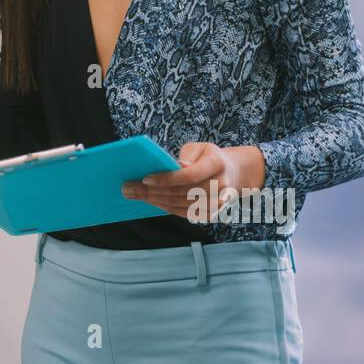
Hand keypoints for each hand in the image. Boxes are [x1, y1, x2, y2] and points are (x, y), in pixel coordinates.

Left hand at [120, 142, 266, 222]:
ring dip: (153, 201)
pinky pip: (183, 213)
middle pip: (181, 193)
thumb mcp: (200, 148)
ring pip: (180, 205)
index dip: (166, 179)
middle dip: (151, 191)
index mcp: (217, 164)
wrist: (236, 174)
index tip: (144, 178)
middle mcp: (220, 186)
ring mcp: (217, 204)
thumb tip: (169, 167)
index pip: (190, 175)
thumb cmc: (210, 157)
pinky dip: (164, 207)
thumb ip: (185, 156)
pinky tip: (149, 201)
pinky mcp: (211, 215)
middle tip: (127, 188)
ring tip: (132, 194)